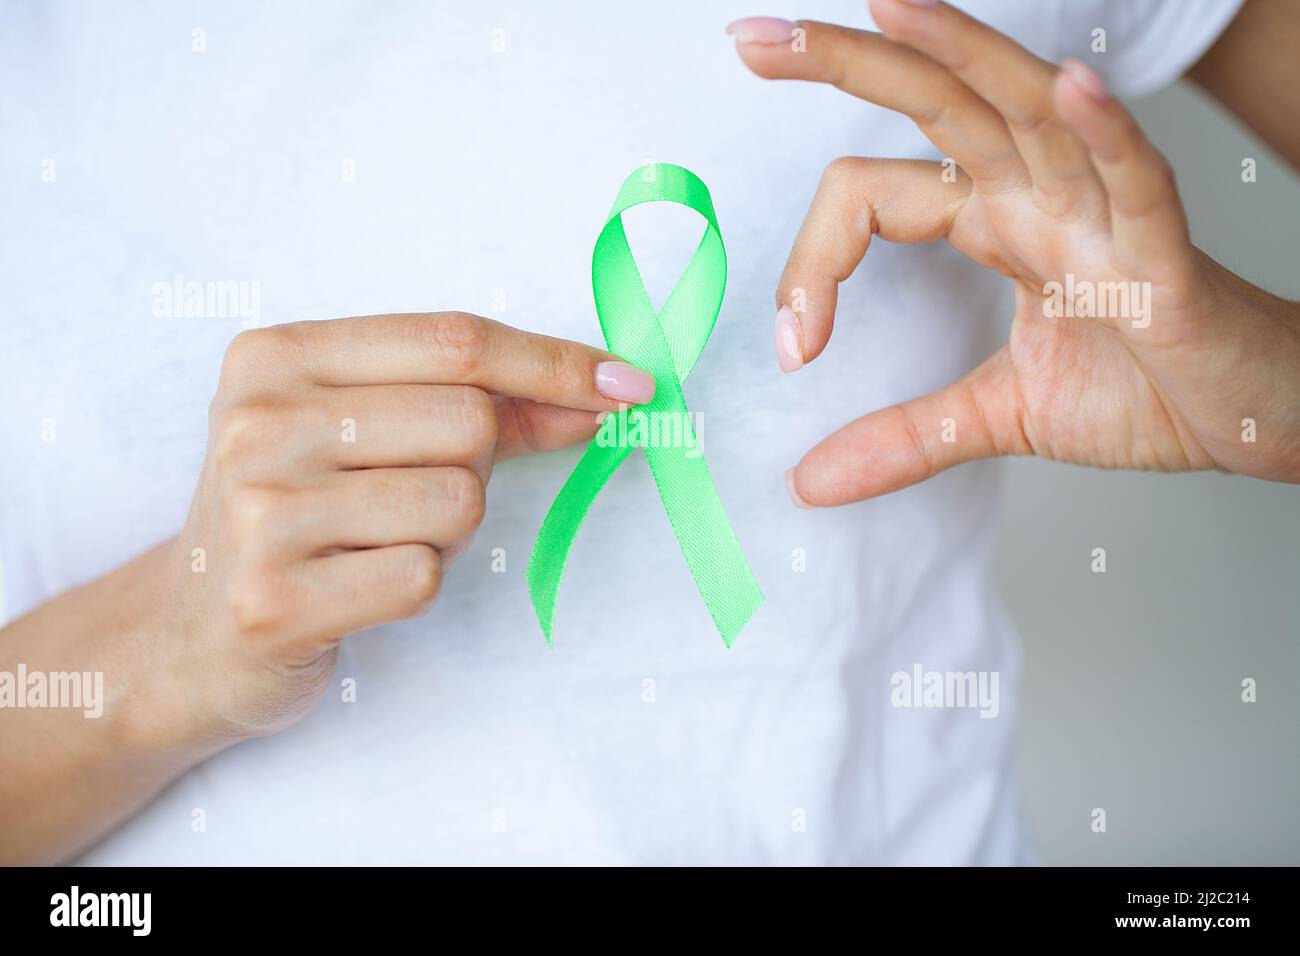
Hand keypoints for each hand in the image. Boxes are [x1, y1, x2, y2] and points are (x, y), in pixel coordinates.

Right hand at [164, 312, 653, 737]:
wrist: (187, 628)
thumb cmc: (298, 511)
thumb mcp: (360, 429)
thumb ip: (478, 402)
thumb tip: (606, 393)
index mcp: (276, 356)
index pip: (454, 341)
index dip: (555, 363)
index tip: (629, 385)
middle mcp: (259, 422)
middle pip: (467, 420)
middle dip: (477, 462)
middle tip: (412, 490)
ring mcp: (260, 512)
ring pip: (456, 501)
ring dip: (445, 530)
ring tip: (373, 537)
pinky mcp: (275, 599)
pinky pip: (423, 576)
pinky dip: (417, 584)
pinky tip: (357, 584)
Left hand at [729, 2, 1299, 505]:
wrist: (1251, 418)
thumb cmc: (1146, 392)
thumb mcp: (998, 417)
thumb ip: (904, 439)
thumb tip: (809, 484)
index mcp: (997, 221)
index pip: (876, 196)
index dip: (815, 263)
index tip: (792, 348)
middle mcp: (1040, 196)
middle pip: (936, 104)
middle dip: (847, 63)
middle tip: (751, 38)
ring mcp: (1102, 213)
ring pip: (1024, 110)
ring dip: (958, 51)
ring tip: (889, 3)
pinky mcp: (1165, 254)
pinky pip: (1136, 179)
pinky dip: (1106, 134)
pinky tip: (1071, 88)